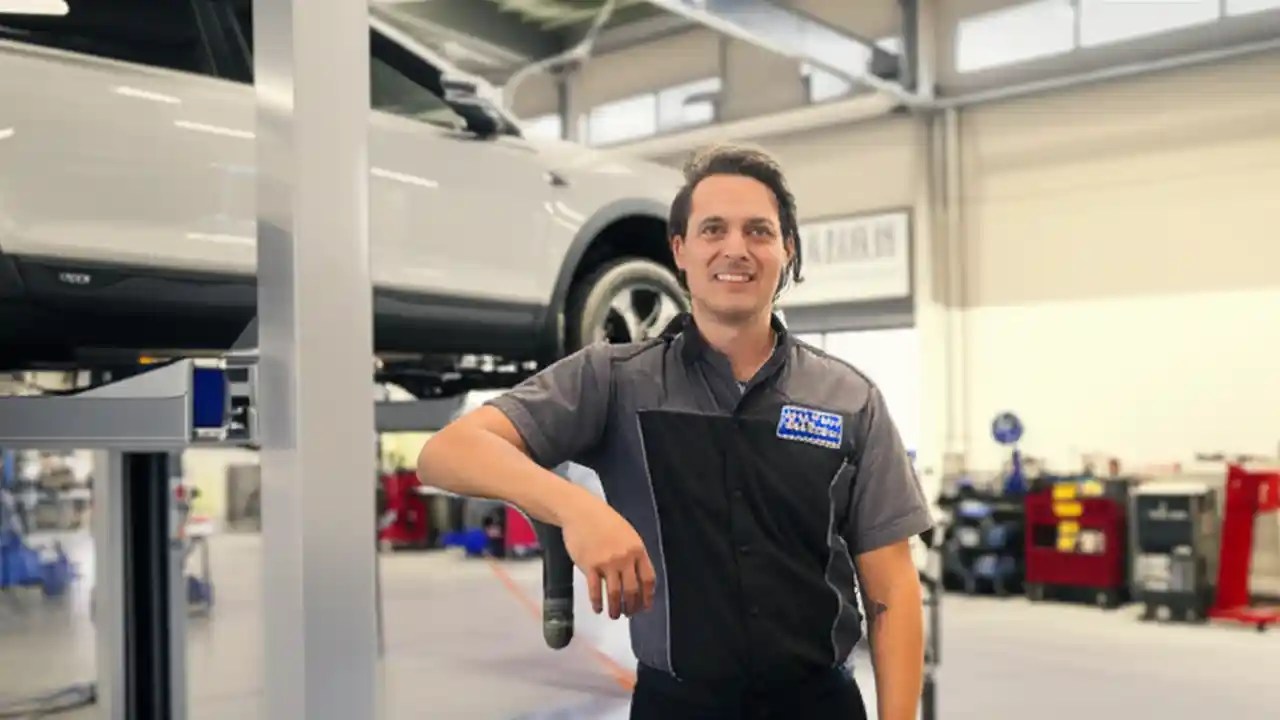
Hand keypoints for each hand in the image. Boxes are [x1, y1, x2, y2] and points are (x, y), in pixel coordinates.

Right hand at [561, 499, 655, 619]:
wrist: (581, 512)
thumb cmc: (604, 521)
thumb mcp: (627, 534)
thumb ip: (634, 555)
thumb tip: (639, 578)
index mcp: (637, 550)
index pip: (648, 580)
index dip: (648, 597)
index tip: (645, 607)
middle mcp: (624, 558)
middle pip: (632, 590)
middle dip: (632, 606)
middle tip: (628, 613)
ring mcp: (607, 562)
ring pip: (614, 594)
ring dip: (616, 609)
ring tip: (614, 615)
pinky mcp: (589, 565)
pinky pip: (595, 590)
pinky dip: (597, 603)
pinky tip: (598, 608)